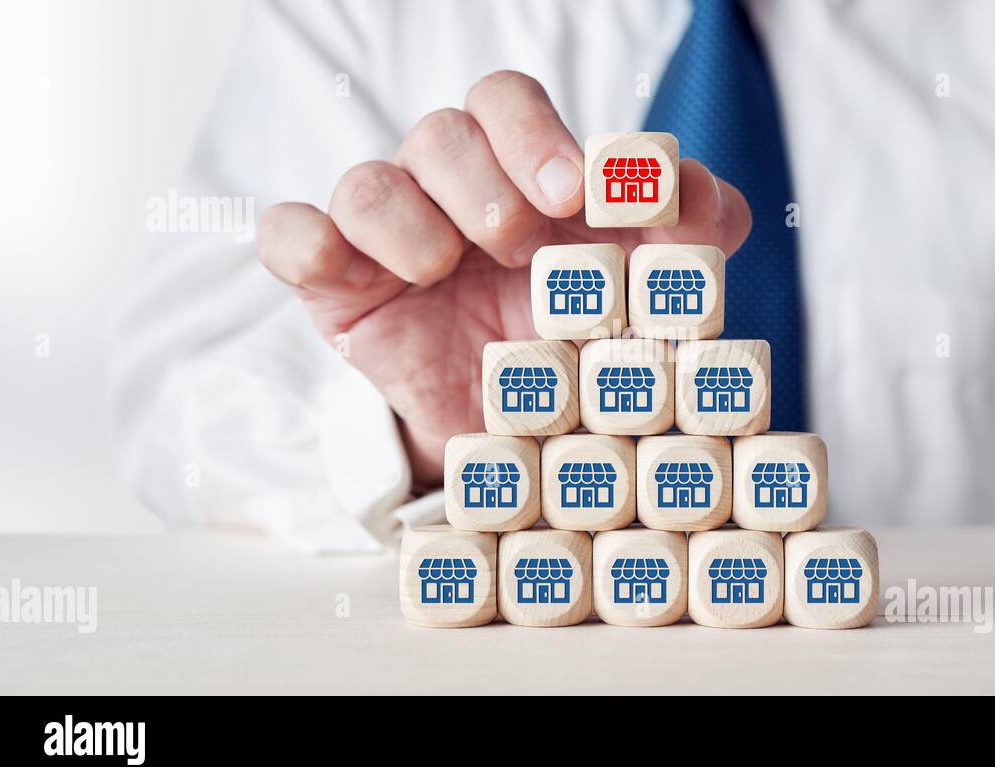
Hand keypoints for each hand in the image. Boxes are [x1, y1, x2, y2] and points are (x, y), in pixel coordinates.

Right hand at [258, 71, 751, 487]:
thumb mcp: (648, 289)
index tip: (577, 194)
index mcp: (522, 169)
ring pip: (369, 181)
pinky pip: (292, 235)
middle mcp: (449, 186)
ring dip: (411, 220)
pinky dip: (310, 243)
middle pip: (442, 131)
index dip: (536, 135)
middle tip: (519, 244)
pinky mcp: (335, 282)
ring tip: (446, 271)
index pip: (508, 101)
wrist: (519, 436)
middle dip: (484, 182)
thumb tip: (702, 191)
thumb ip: (690, 232)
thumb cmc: (580, 339)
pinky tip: (348, 271)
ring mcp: (386, 232)